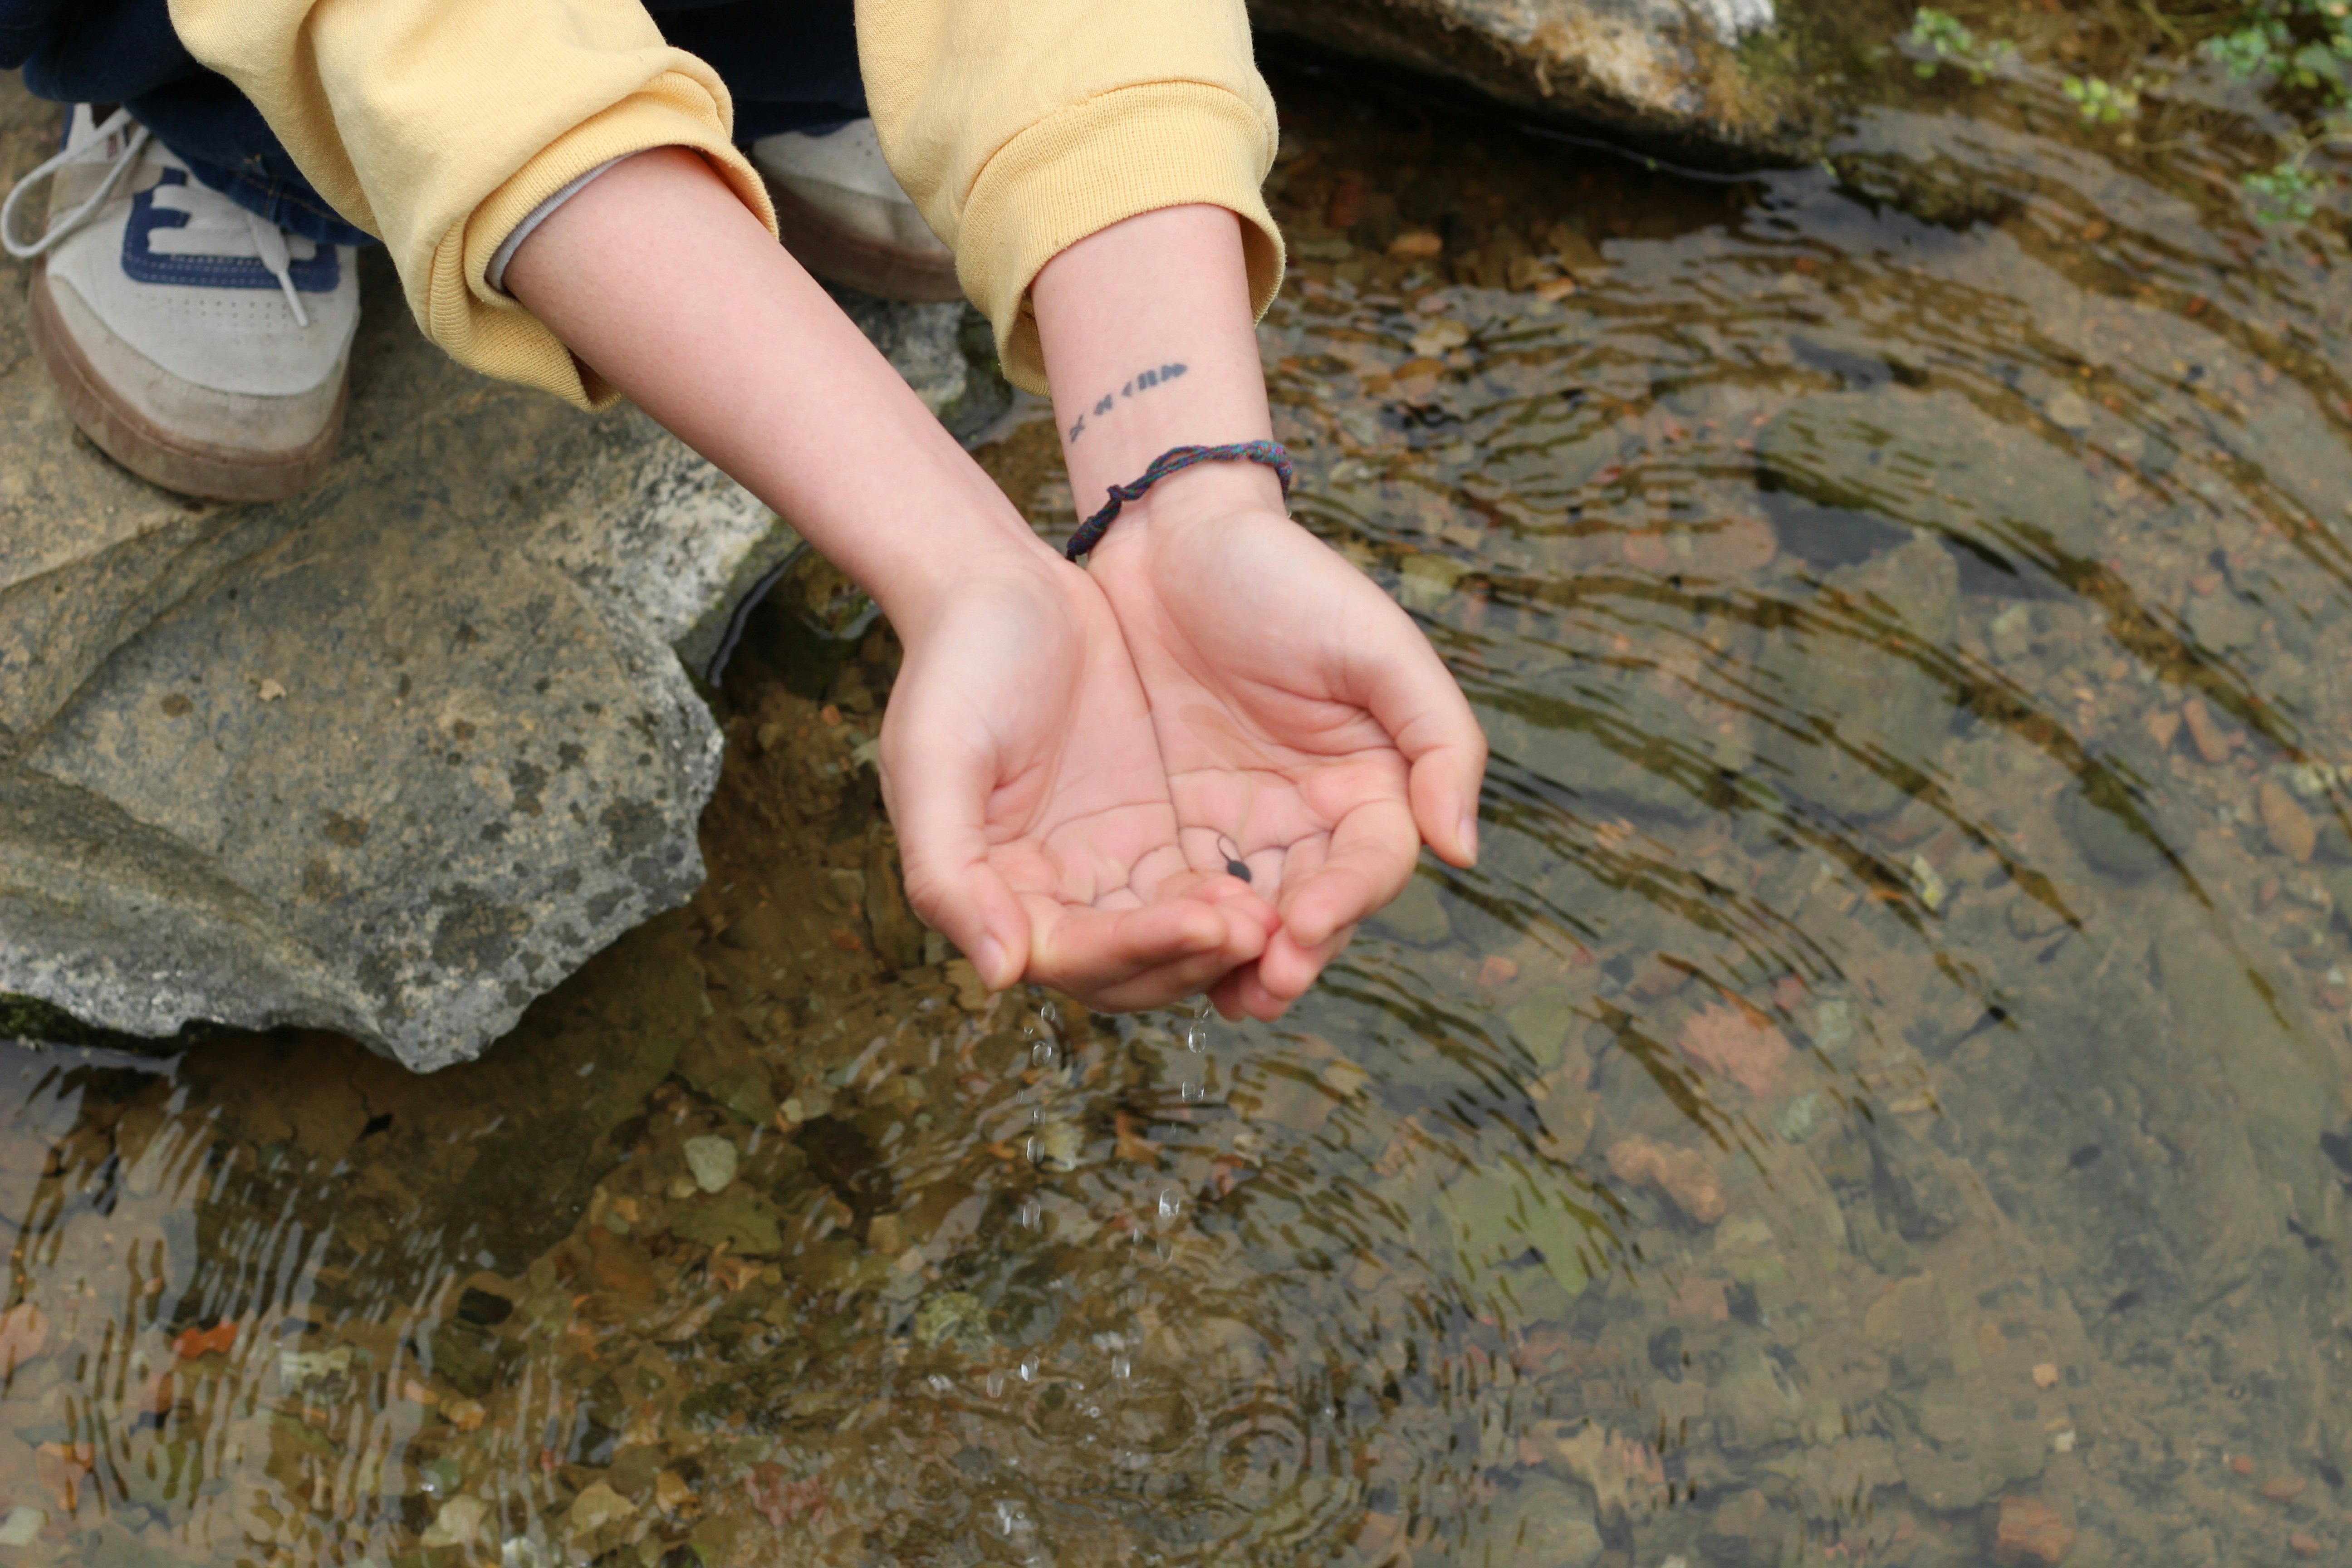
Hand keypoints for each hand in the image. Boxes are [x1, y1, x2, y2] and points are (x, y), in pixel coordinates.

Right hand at [878, 546, 1277, 1010]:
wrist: (1001, 583)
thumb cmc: (955, 665)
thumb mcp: (934, 762)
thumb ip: (949, 873)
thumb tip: (1002, 973)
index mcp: (998, 888)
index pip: (1074, 954)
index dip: (1137, 951)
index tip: (1203, 926)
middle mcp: (1056, 890)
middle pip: (1132, 964)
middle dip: (1192, 956)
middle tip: (1260, 929)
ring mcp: (1110, 858)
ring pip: (1175, 932)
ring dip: (1222, 937)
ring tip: (1277, 916)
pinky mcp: (1155, 822)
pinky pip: (1203, 878)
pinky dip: (1235, 892)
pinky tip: (1277, 880)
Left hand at [1084, 469, 1487, 1019]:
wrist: (1174, 538)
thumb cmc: (1286, 578)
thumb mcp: (1376, 645)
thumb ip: (1438, 741)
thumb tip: (1462, 848)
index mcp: (1371, 783)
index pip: (1370, 863)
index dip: (1346, 901)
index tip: (1307, 927)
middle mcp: (1310, 818)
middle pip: (1312, 908)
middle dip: (1292, 953)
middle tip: (1263, 989)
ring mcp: (1240, 825)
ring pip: (1250, 915)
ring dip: (1236, 961)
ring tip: (1221, 995)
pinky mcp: (1173, 823)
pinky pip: (1180, 890)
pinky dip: (1178, 929)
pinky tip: (1160, 959)